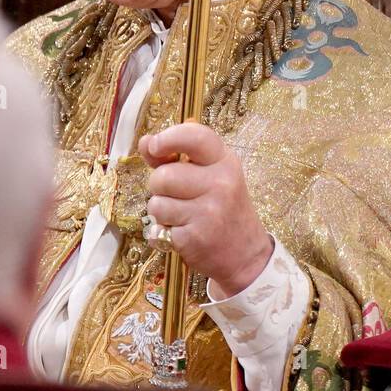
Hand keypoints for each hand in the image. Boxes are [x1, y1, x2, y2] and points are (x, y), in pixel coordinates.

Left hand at [138, 122, 272, 297]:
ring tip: (182, 216)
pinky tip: (184, 233)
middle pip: (163, 176)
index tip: (155, 145)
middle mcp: (220, 183)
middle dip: (159, 186)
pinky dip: (164, 232)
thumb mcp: (209, 175)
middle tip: (177, 196)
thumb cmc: (222, 208)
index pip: (194, 136)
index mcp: (225, 161)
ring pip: (157, 203)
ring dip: (161, 211)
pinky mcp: (195, 237)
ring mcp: (209, 211)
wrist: (245, 254)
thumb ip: (175, 157)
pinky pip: (159, 228)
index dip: (168, 138)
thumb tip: (145, 142)